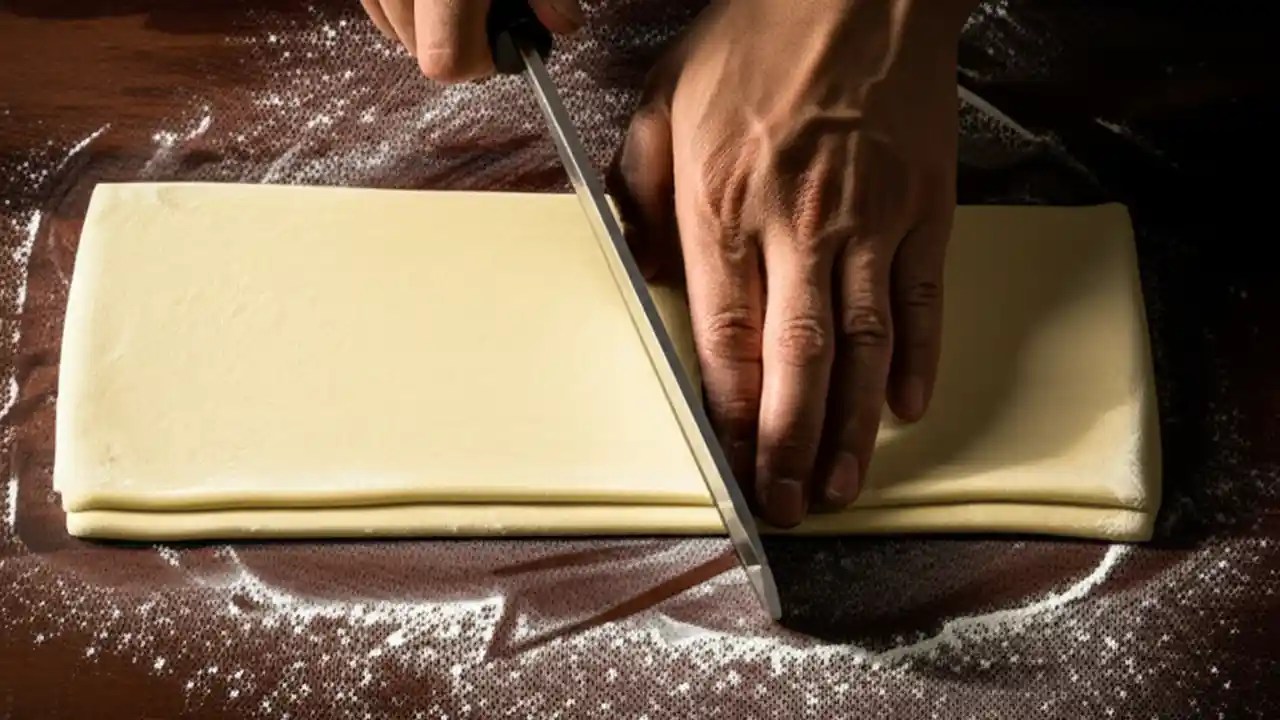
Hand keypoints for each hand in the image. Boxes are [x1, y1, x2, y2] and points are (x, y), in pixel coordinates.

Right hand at [359, 0, 583, 81]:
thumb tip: (565, 24)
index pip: (446, 62)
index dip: (478, 63)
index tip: (500, 42)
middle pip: (418, 52)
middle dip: (454, 42)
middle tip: (481, 11)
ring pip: (392, 28)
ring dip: (424, 23)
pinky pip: (374, 2)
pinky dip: (401, 2)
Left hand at [608, 0, 976, 526]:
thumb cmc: (756, 39)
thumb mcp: (663, 103)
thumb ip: (642, 196)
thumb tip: (647, 272)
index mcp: (723, 206)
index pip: (724, 336)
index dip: (729, 413)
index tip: (732, 465)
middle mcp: (798, 226)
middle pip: (795, 360)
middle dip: (789, 444)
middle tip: (788, 503)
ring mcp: (870, 221)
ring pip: (864, 346)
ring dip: (853, 427)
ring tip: (844, 485)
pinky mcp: (926, 209)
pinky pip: (925, 301)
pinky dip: (919, 360)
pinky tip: (905, 408)